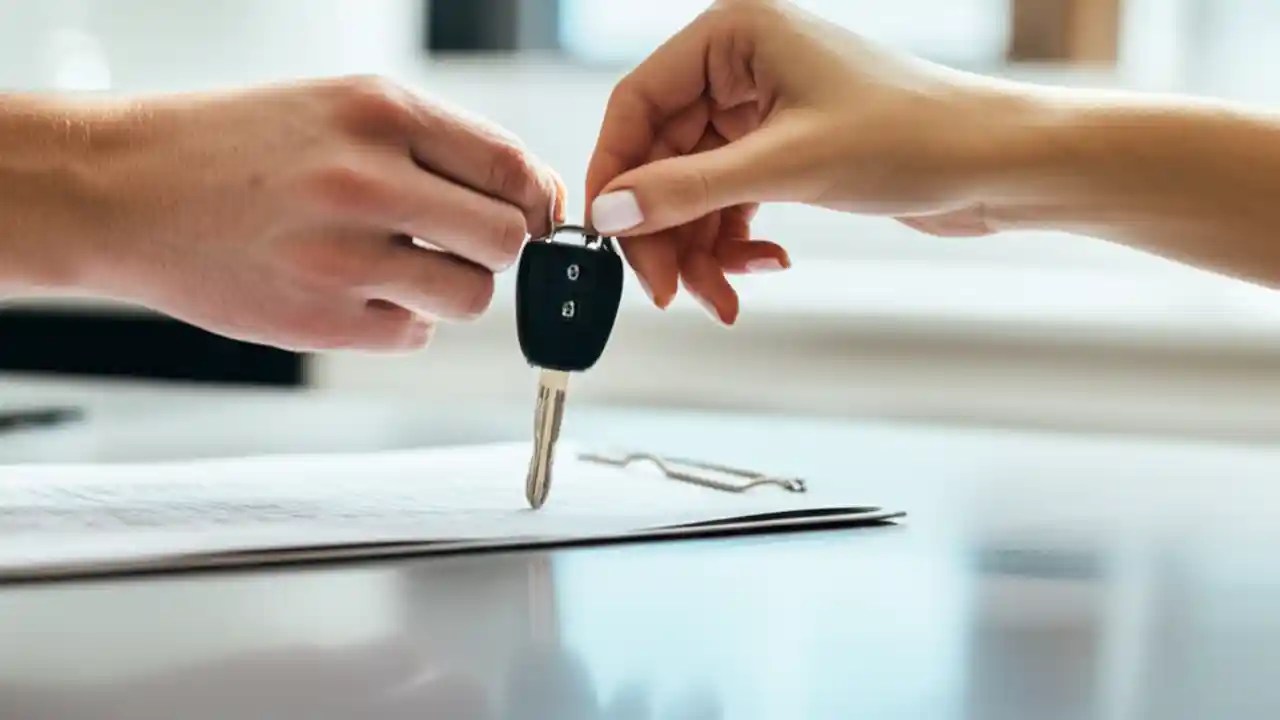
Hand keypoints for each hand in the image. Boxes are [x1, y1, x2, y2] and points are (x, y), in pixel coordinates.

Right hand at [1, 76, 563, 350]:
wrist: (124, 189)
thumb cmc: (239, 147)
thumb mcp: (339, 107)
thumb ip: (436, 146)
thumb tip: (531, 195)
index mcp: (379, 113)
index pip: (512, 169)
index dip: (535, 199)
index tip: (530, 212)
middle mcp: (366, 182)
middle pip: (506, 240)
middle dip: (494, 247)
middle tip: (454, 241)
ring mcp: (342, 258)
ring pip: (469, 297)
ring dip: (450, 289)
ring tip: (398, 266)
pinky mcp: (319, 322)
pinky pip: (413, 336)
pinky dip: (398, 321)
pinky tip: (352, 292)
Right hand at [586, 0, 1006, 323]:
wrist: (996, 166)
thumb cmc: (916, 136)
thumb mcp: (788, 165)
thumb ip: (688, 190)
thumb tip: (611, 212)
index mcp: (736, 35)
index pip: (637, 103)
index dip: (617, 175)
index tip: (607, 237)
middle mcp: (743, 65)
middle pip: (662, 157)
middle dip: (666, 230)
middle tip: (668, 290)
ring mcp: (763, 110)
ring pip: (694, 189)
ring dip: (701, 248)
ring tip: (721, 296)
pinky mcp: (785, 150)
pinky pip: (730, 201)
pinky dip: (734, 241)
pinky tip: (760, 266)